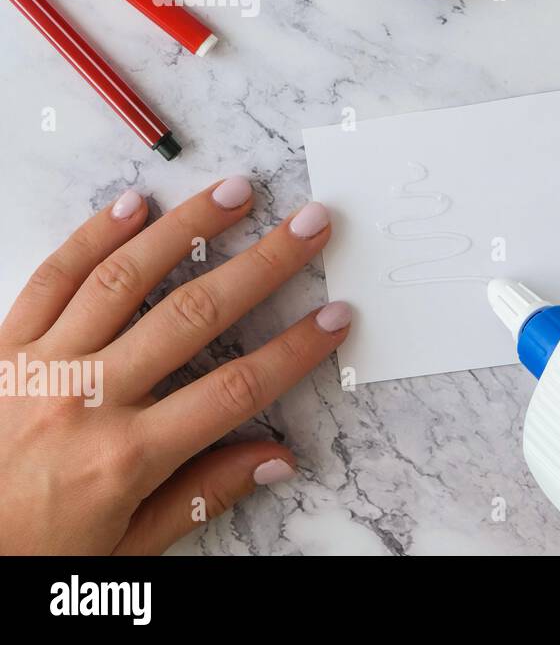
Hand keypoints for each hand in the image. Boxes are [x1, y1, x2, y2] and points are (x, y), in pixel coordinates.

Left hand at [0, 178, 349, 553]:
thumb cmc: (29, 556)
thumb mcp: (125, 548)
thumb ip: (201, 497)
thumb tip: (276, 460)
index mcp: (125, 457)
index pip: (235, 390)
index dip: (295, 351)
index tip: (335, 317)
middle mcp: (85, 400)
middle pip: (195, 315)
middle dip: (264, 264)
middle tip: (309, 225)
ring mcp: (39, 366)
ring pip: (124, 279)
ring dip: (187, 229)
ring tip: (235, 194)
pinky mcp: (1, 349)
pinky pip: (51, 280)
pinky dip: (92, 236)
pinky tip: (134, 206)